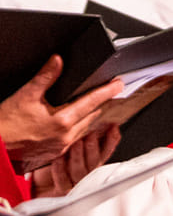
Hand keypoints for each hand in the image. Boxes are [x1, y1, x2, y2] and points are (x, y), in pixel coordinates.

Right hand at [0, 56, 122, 169]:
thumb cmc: (6, 124)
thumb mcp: (25, 95)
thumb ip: (45, 77)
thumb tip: (57, 61)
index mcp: (62, 120)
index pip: (92, 102)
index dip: (107, 91)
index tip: (118, 84)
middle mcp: (66, 136)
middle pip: (92, 115)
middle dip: (101, 102)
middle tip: (110, 91)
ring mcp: (62, 146)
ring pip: (85, 128)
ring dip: (92, 116)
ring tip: (96, 104)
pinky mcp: (57, 153)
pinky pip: (75, 138)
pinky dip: (80, 128)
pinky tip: (77, 122)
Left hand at [29, 126, 120, 197]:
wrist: (40, 185)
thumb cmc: (55, 164)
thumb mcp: (70, 148)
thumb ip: (81, 139)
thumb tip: (88, 119)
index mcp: (93, 163)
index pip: (107, 151)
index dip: (112, 140)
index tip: (113, 126)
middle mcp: (87, 174)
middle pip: (95, 161)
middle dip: (93, 146)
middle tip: (91, 132)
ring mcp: (75, 183)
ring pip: (80, 170)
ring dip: (78, 156)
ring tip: (75, 143)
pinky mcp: (62, 190)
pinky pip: (62, 179)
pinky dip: (60, 169)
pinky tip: (58, 159)